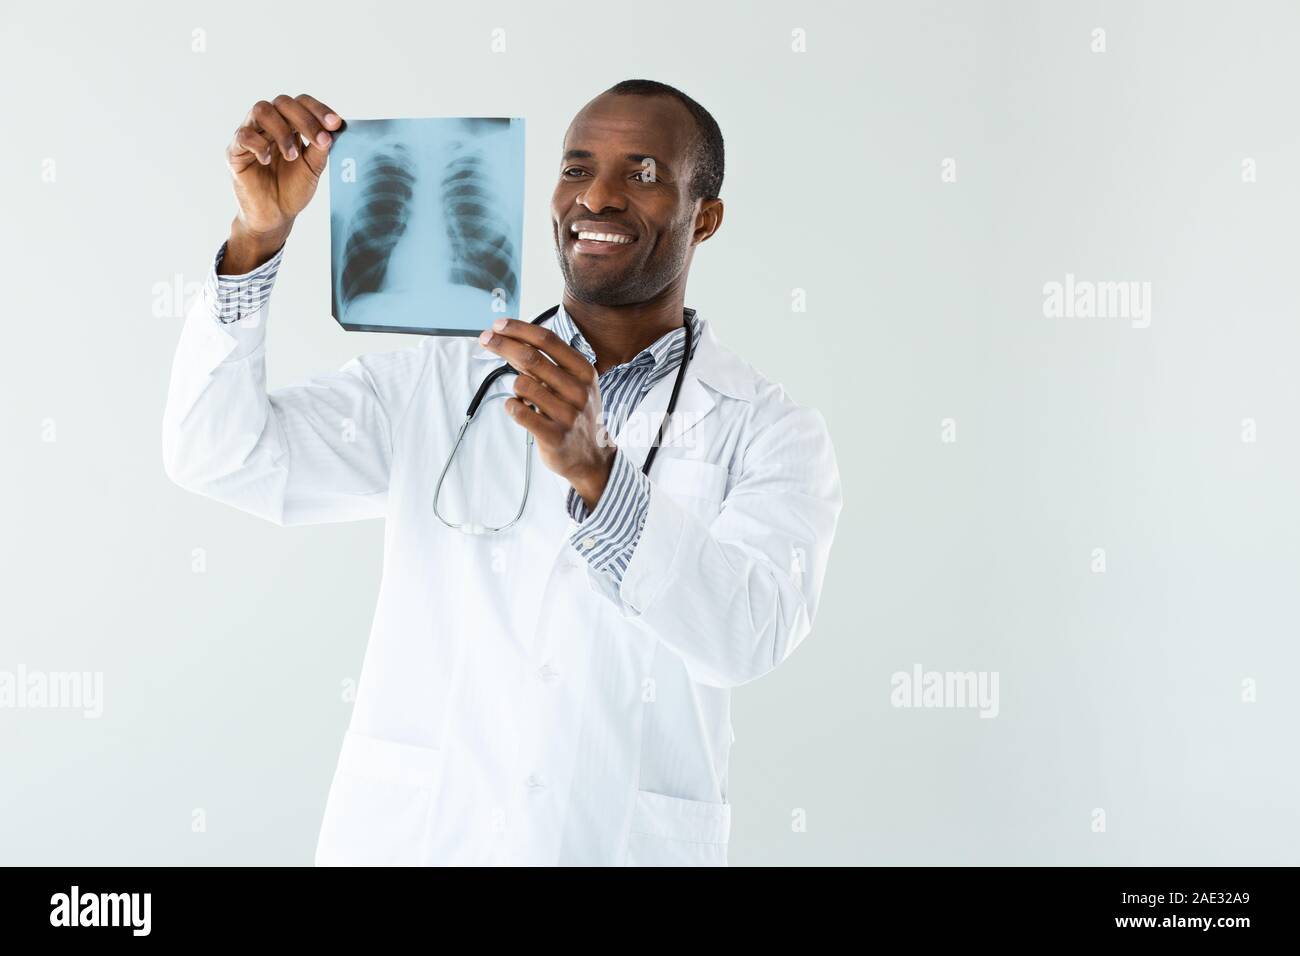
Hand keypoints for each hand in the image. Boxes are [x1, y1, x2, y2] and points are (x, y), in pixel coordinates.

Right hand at [222, 94, 343, 271]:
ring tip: (291, 156)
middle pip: (282, 102)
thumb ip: (320, 148)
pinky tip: (267, 161)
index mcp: (289, 124)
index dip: (318, 109)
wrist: (275, 216)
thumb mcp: (313, 168)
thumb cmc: (293, 189)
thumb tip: (332, 130)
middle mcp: (269, 124)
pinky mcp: (235, 151)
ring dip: (281, 131)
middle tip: (320, 140)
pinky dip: (259, 145)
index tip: (336, 124)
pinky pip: (243, 135)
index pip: (301, 103)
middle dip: (305, 119)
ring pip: (261, 110)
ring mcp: (251, 134)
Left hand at [478, 319, 614, 508]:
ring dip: (514, 386)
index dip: (519, 329)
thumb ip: (546, 363)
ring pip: (522, 385)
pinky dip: (512, 406)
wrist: (592, 457)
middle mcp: (578, 390)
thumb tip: (510, 340)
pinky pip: (519, 412)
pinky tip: (518, 408)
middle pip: (531, 357)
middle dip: (502, 344)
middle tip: (485, 339)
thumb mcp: (573, 384)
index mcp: (584, 371)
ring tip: (523, 396)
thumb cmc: (576, 413)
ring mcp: (567, 414)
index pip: (548, 340)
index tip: (498, 325)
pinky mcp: (554, 436)